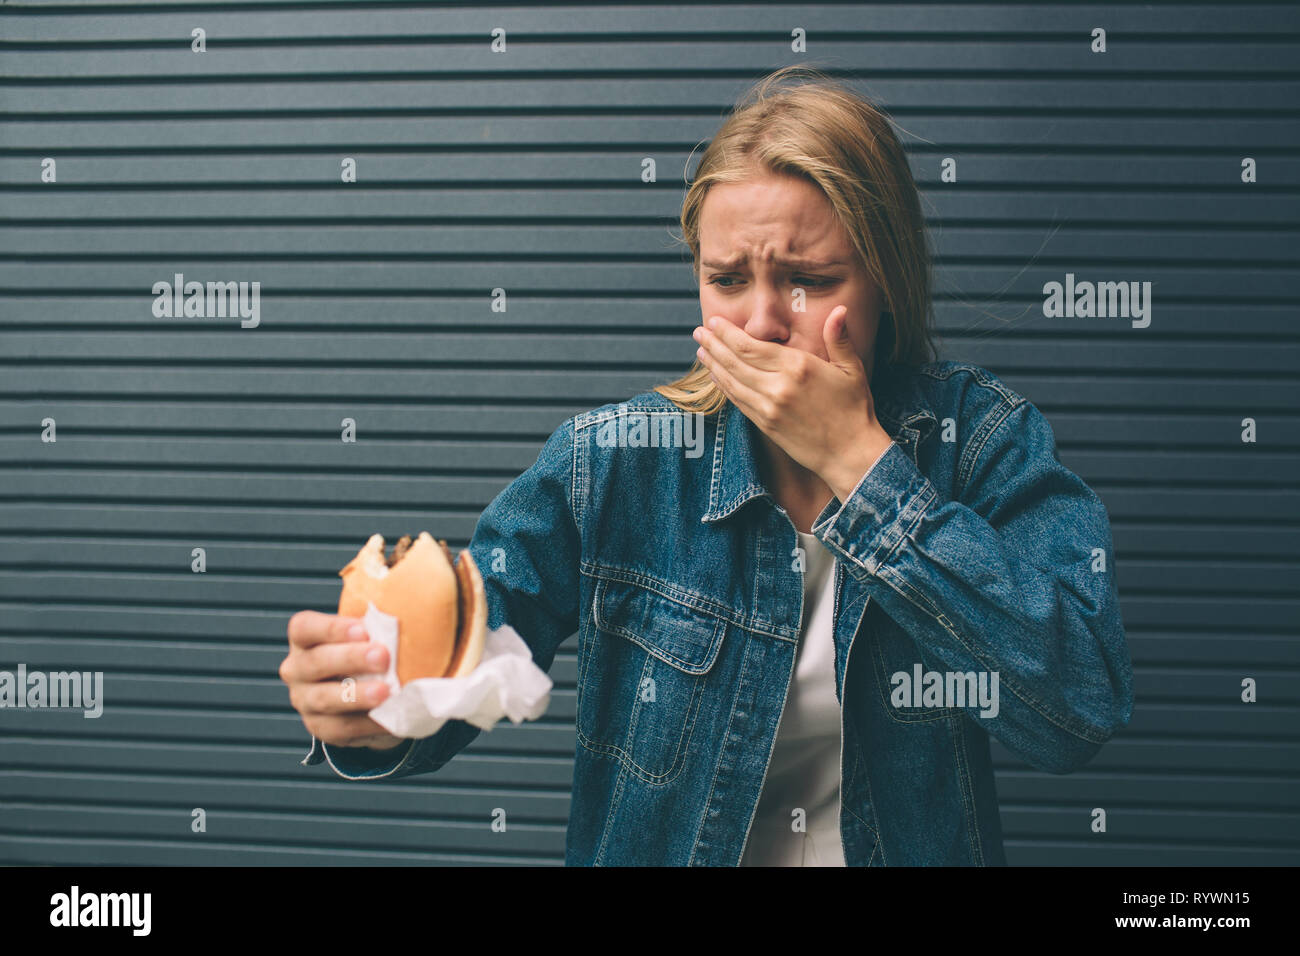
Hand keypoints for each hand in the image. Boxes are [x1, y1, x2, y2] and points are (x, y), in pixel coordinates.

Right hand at [280, 611, 406, 750]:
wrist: (363, 694)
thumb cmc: (366, 653)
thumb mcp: (368, 634)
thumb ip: (379, 622)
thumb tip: (417, 601)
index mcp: (305, 639)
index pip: (304, 628)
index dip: (332, 628)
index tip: (365, 630)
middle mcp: (297, 669)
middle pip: (315, 662)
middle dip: (350, 659)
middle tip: (383, 657)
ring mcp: (305, 700)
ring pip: (324, 699)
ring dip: (356, 695)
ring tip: (385, 692)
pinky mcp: (320, 727)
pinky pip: (341, 728)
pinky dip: (366, 724)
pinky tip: (387, 717)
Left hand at [693, 305, 892, 499]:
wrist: (850, 454)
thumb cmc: (854, 410)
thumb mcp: (852, 370)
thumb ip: (839, 338)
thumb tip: (840, 310)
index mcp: (798, 366)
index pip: (751, 346)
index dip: (728, 333)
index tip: (714, 322)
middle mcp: (778, 386)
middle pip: (735, 360)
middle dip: (714, 344)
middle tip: (699, 331)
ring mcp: (769, 407)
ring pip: (732, 381)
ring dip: (713, 364)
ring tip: (701, 350)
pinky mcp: (765, 425)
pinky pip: (738, 401)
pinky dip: (723, 386)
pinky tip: (715, 376)